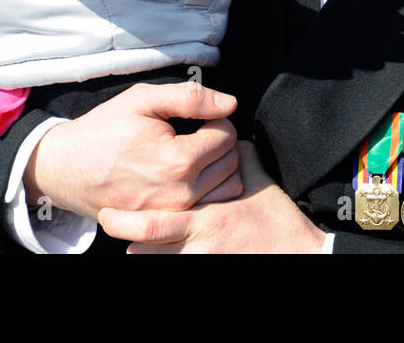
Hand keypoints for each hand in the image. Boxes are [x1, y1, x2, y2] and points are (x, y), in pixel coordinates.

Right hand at [25, 82, 242, 219]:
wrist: (64, 167)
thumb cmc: (102, 130)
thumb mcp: (142, 99)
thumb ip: (189, 98)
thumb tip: (229, 104)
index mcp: (177, 161)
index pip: (227, 135)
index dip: (216, 119)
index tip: (198, 118)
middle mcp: (179, 193)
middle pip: (230, 161)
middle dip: (220, 142)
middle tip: (196, 132)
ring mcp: (172, 213)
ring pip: (226, 185)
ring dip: (219, 165)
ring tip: (196, 151)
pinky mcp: (165, 222)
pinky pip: (209, 205)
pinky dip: (210, 187)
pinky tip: (191, 172)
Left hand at [99, 141, 326, 252]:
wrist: (296, 253)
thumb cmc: (277, 220)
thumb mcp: (260, 183)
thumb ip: (242, 159)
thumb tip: (230, 138)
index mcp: (211, 212)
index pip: (169, 203)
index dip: (140, 201)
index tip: (122, 191)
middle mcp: (201, 237)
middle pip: (151, 234)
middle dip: (124, 226)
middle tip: (107, 216)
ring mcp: (202, 257)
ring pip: (153, 257)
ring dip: (137, 248)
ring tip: (125, 237)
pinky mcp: (208, 266)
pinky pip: (171, 265)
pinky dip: (156, 258)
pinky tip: (147, 251)